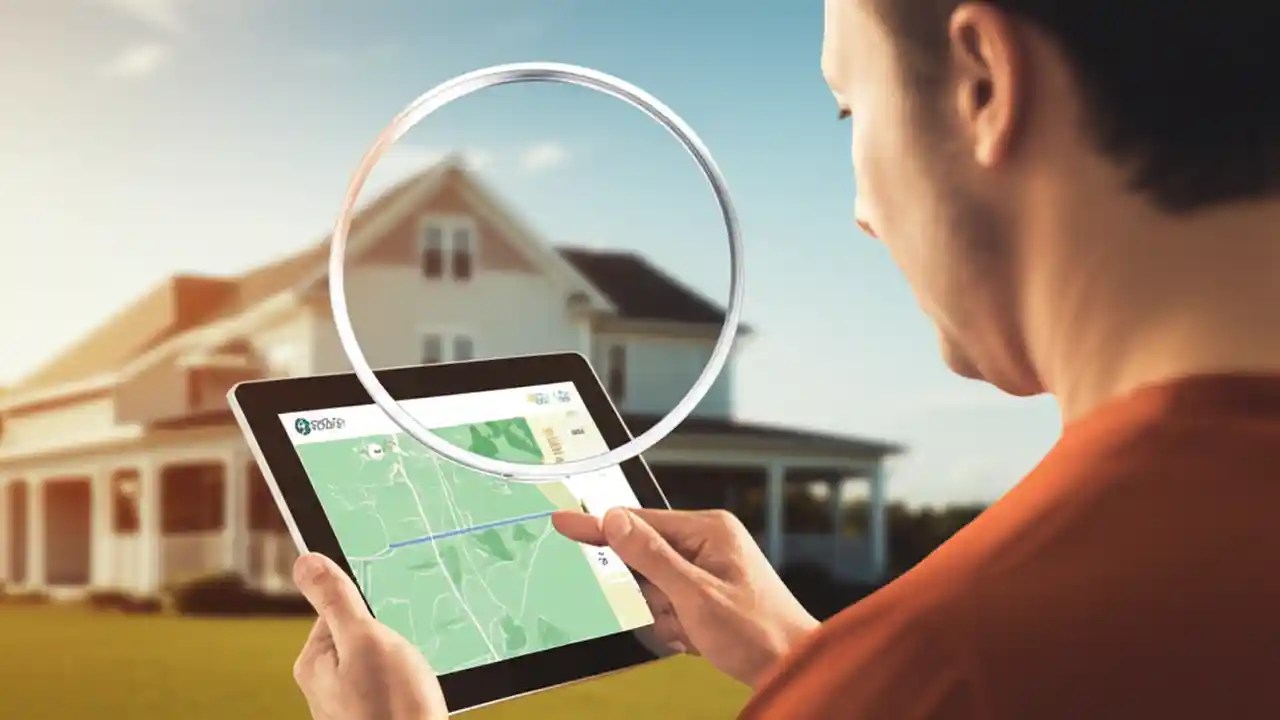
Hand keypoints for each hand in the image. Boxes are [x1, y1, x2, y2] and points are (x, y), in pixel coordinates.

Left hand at [292, 553, 446, 719]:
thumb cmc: (393, 708)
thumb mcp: (366, 639)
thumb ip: (337, 599)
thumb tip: (305, 560)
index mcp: (315, 661)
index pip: (338, 610)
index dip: (370, 611)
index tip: (389, 624)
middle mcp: (326, 684)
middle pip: (363, 634)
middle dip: (391, 638)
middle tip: (405, 656)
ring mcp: (351, 703)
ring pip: (383, 660)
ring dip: (404, 662)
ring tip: (412, 680)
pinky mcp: (374, 715)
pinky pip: (393, 684)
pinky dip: (409, 683)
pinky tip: (416, 695)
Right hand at [552, 507, 818, 687]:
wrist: (791, 667)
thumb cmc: (757, 632)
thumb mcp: (695, 594)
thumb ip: (651, 556)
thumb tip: (614, 520)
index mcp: (709, 530)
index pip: (640, 522)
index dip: (600, 529)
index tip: (563, 521)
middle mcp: (708, 541)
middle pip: (644, 559)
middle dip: (653, 596)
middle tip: (679, 616)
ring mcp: (708, 568)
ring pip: (653, 589)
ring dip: (666, 616)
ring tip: (696, 631)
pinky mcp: (706, 592)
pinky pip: (668, 606)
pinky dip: (676, 626)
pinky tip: (698, 637)